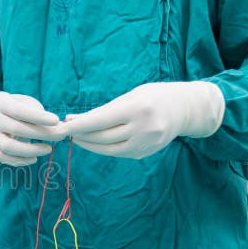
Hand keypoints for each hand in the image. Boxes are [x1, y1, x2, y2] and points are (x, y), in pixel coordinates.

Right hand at [0, 92, 65, 166]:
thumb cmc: (17, 107)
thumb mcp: (26, 103)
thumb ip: (40, 114)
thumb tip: (59, 128)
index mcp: (0, 102)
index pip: (19, 111)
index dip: (38, 117)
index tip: (56, 120)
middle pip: (16, 129)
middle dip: (42, 134)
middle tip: (60, 135)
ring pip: (8, 147)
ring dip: (31, 150)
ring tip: (48, 149)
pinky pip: (3, 158)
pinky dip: (20, 161)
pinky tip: (34, 159)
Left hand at [61, 81, 224, 158]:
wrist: (185, 109)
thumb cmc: (153, 96)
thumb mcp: (131, 95)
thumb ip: (106, 109)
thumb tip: (76, 120)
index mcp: (137, 108)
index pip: (100, 120)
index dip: (78, 125)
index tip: (62, 126)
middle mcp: (142, 128)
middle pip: (102, 136)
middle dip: (80, 134)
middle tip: (65, 129)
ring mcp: (145, 143)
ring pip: (108, 149)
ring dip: (88, 144)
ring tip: (76, 136)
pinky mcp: (145, 153)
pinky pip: (118, 153)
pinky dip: (102, 148)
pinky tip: (93, 142)